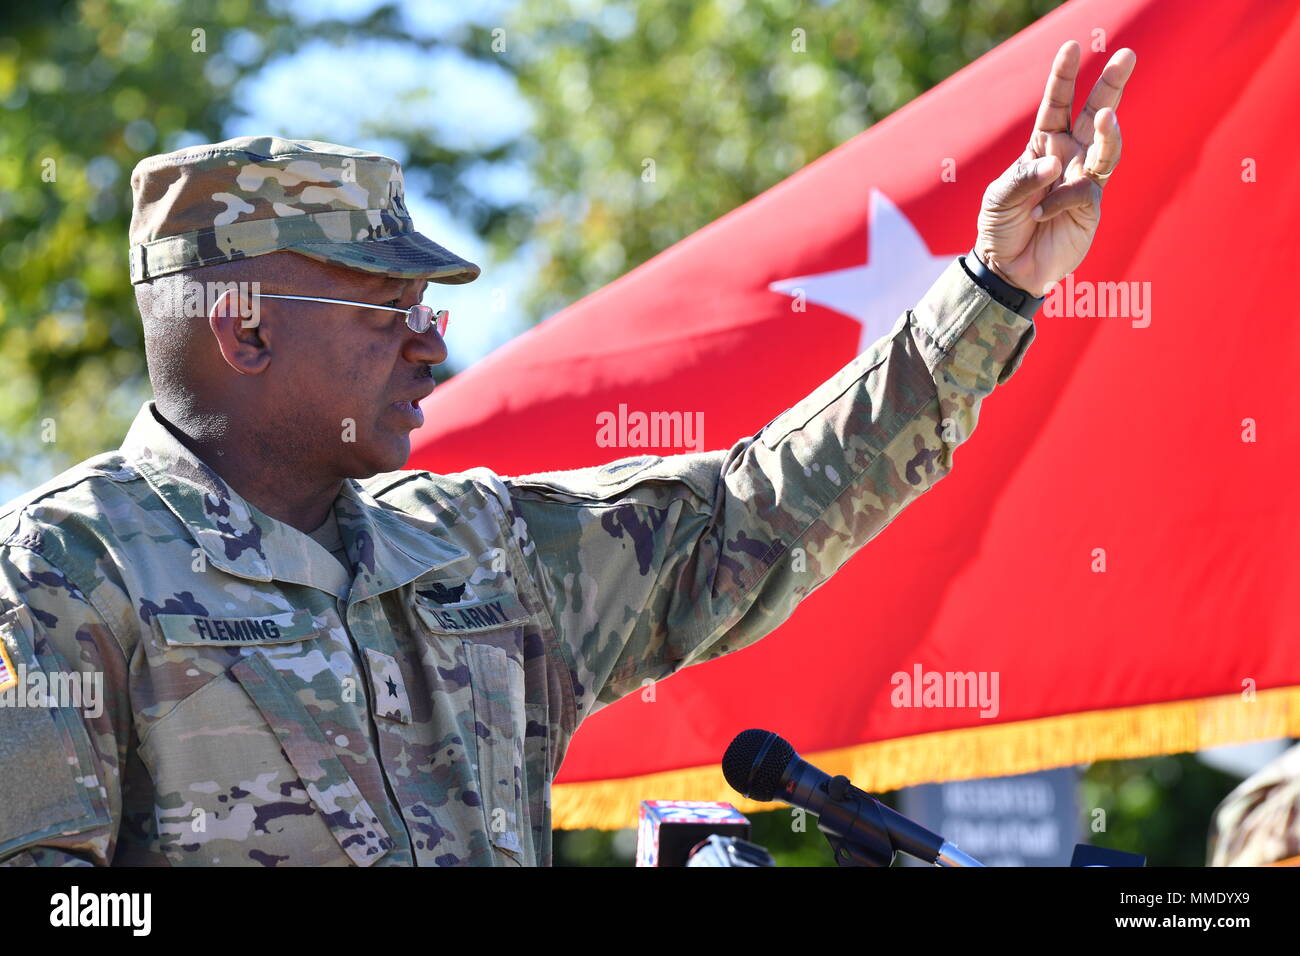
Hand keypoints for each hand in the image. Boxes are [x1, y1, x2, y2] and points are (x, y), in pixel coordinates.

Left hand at [975, 41, 1135, 296]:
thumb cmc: (1000, 228)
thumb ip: (1022, 178)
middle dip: (1110, 86)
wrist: (1008, 268)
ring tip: (1106, 117)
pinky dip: (1060, 200)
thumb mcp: (998, 199)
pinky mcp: (1090, 208)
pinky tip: (1041, 213)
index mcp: (1043, 146)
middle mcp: (1068, 158)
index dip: (1064, 77)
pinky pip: (1082, 193)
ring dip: (1108, 133)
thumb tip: (1054, 164)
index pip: (1056, 105)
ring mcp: (1083, 181)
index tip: (1071, 47)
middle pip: (1094, 114)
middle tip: (1126, 55)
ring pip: (1106, 148)